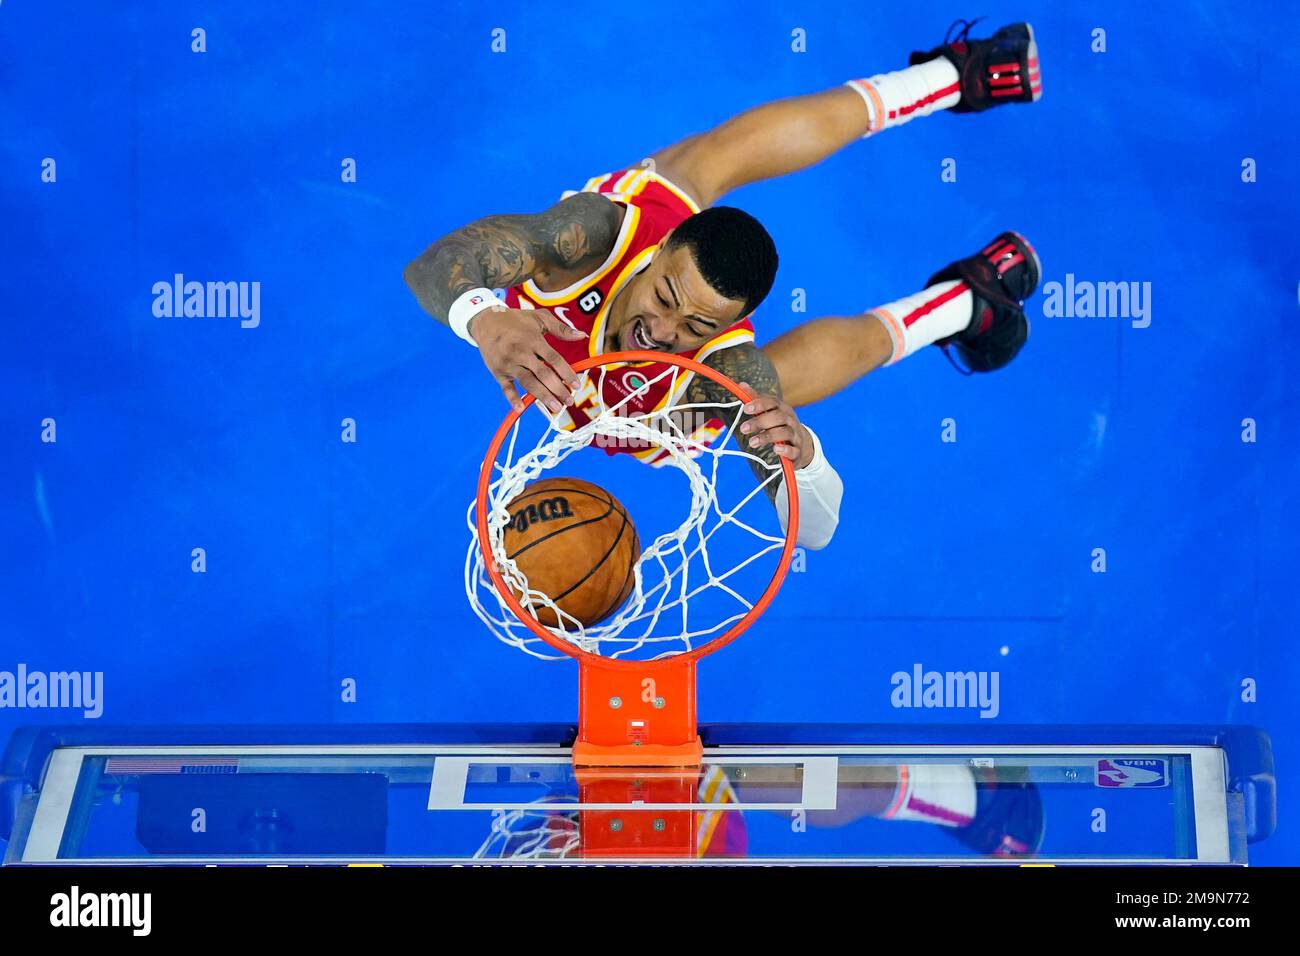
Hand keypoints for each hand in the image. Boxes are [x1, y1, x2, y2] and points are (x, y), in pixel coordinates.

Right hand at [469, 307, 587, 412]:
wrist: (486, 321)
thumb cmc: (516, 320)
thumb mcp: (539, 318)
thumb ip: (561, 329)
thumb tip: (582, 336)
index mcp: (533, 340)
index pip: (554, 359)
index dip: (566, 373)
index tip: (576, 385)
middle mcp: (521, 352)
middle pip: (542, 374)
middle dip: (557, 389)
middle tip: (569, 401)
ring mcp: (509, 363)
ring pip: (528, 382)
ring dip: (542, 396)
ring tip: (555, 407)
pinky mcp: (498, 372)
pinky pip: (505, 387)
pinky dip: (512, 398)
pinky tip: (521, 408)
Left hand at [735, 383, 813, 468]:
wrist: (802, 445)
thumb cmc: (780, 425)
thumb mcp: (771, 412)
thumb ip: (757, 400)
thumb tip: (742, 385)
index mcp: (783, 409)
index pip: (773, 402)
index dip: (760, 404)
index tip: (745, 408)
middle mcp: (790, 421)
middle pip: (778, 417)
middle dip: (760, 422)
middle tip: (743, 429)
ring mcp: (795, 436)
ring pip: (785, 432)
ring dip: (767, 436)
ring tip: (752, 442)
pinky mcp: (797, 451)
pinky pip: (793, 450)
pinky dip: (785, 449)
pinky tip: (775, 449)